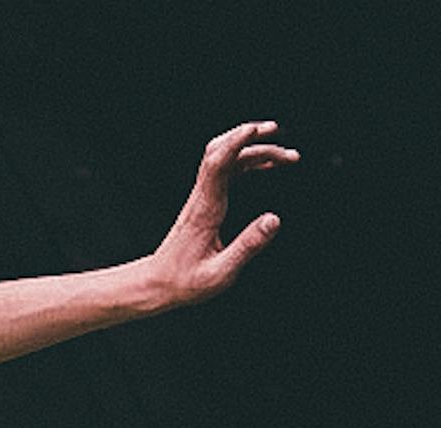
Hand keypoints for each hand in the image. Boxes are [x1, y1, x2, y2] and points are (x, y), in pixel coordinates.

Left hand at [147, 119, 295, 307]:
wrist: (158, 283)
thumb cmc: (185, 282)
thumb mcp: (221, 273)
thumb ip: (248, 246)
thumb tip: (274, 220)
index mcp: (206, 210)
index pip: (218, 164)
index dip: (236, 142)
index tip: (257, 129)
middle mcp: (202, 197)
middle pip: (221, 152)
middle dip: (249, 137)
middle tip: (278, 135)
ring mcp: (202, 197)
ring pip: (224, 158)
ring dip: (251, 148)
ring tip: (282, 153)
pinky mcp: (204, 201)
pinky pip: (225, 171)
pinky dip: (246, 162)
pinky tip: (264, 166)